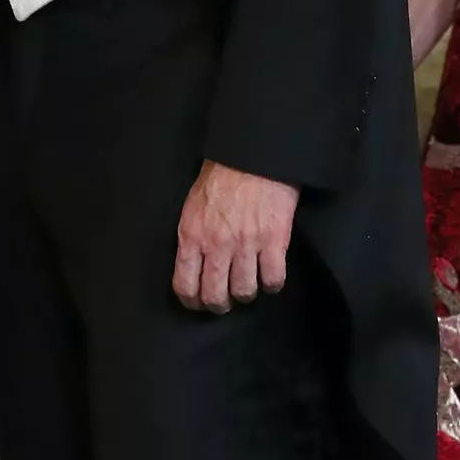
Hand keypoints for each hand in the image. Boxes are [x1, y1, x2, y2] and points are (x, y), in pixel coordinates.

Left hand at [173, 161, 298, 312]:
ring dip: (247, 293)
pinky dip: (272, 284)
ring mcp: (247, 245)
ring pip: (245, 292)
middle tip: (226, 301)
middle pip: (215, 296)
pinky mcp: (275, 241)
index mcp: (192, 236)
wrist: (253, 154)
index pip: (185, 285)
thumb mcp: (193, 205)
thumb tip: (195, 262)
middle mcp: (217, 245)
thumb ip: (193, 236)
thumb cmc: (222, 174)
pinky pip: (273, 279)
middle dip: (220, 305)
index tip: (199, 303)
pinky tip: (271, 277)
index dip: (192, 301)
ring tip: (250, 285)